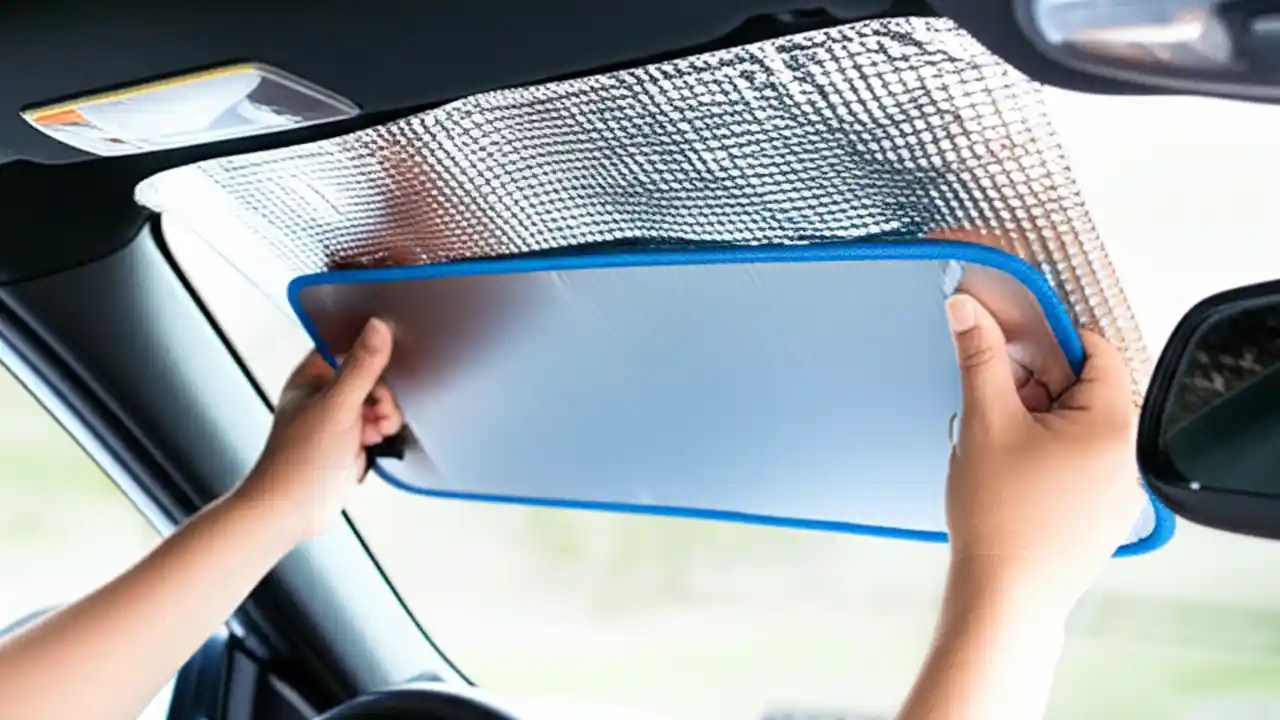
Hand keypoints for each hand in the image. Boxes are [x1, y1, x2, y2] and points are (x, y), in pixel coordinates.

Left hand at [236, 318, 402, 541]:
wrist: (291, 511)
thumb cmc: (299, 459)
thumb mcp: (336, 407)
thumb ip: (361, 367)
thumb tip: (379, 326)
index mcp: (312, 376)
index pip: (348, 346)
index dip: (370, 353)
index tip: (386, 365)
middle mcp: (326, 394)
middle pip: (371, 375)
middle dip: (383, 392)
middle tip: (378, 410)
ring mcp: (340, 418)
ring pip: (379, 401)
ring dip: (386, 414)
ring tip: (376, 431)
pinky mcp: (352, 441)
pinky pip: (379, 425)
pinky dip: (384, 432)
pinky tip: (376, 443)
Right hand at [944, 293, 1144, 620]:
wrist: (1003, 599)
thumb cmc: (1000, 519)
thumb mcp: (985, 421)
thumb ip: (979, 356)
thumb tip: (966, 308)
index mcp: (1114, 426)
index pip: (1094, 351)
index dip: (1047, 337)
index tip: (1008, 337)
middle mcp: (1126, 457)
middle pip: (1082, 389)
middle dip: (1030, 384)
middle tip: (989, 397)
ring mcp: (1115, 491)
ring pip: (1072, 427)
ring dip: (1030, 420)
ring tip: (992, 443)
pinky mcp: (1097, 516)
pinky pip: (1072, 464)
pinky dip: (1039, 454)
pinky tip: (1005, 472)